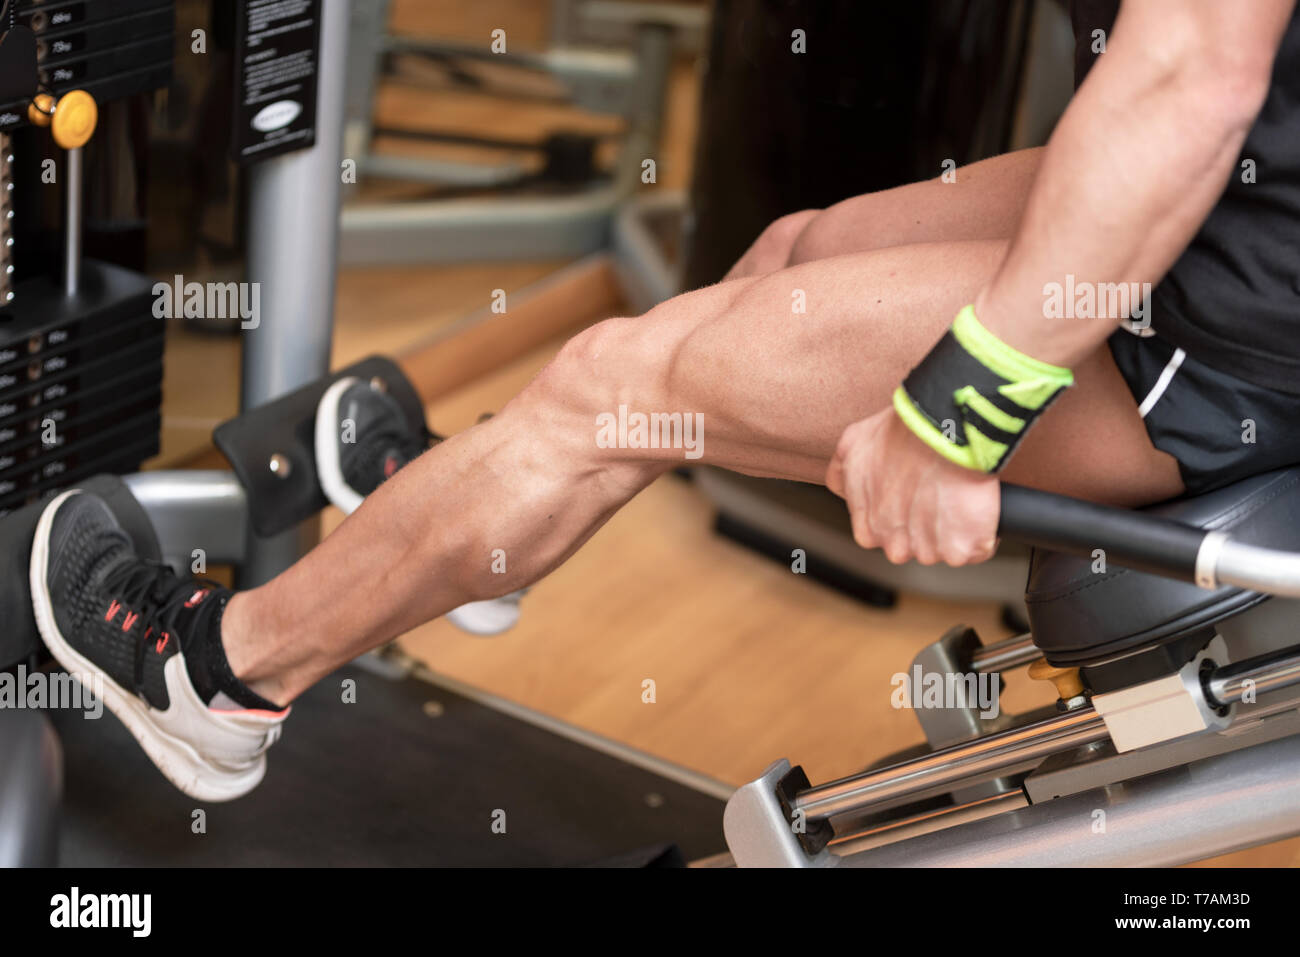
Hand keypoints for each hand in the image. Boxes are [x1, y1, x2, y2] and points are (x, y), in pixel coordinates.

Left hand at [826, 408, 1000, 565]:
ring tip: (959, 496)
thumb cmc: (902, 432)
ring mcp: (928, 551)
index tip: (917, 494)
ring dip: (956, 528)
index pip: (887, 535)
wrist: (941, 431)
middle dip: (929, 525)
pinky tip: (978, 507)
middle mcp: (894, 546)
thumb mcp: (854, 445)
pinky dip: (983, 532)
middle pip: (917, 546)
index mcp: (867, 529)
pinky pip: (977, 549)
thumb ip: (842, 474)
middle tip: (940, 493)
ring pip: (946, 548)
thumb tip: (841, 486)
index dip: (905, 513)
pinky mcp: (961, 550)